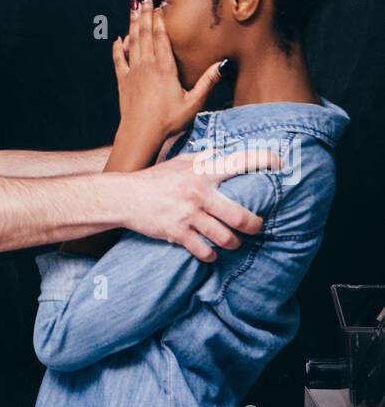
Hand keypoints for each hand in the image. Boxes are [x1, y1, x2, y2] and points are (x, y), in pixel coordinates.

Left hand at [111, 0, 226, 152]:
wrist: (140, 134)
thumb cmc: (168, 121)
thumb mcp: (194, 103)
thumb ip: (208, 82)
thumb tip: (224, 64)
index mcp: (165, 68)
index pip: (162, 38)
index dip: (160, 19)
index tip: (159, 4)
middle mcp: (147, 66)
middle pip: (146, 34)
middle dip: (146, 15)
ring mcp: (133, 72)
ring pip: (132, 42)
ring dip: (133, 24)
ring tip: (133, 8)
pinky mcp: (123, 82)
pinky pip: (119, 60)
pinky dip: (118, 47)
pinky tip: (118, 39)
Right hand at [120, 143, 278, 260]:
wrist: (126, 196)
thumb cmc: (157, 178)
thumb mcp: (181, 161)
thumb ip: (205, 158)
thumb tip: (227, 152)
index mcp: (202, 170)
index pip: (240, 161)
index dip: (264, 160)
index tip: (280, 163)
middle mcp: (199, 192)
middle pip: (240, 216)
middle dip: (255, 225)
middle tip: (258, 226)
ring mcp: (189, 215)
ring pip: (226, 238)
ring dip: (234, 243)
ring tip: (234, 242)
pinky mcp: (178, 233)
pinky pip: (205, 251)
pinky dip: (211, 254)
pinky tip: (211, 251)